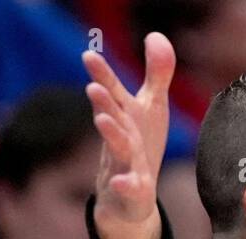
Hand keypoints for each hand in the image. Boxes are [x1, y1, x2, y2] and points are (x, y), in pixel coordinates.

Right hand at [82, 31, 175, 238]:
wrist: (128, 197)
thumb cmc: (138, 145)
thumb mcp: (151, 108)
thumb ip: (156, 74)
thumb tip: (155, 35)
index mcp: (124, 116)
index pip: (113, 93)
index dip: (103, 75)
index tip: (89, 55)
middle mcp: (120, 137)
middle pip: (112, 117)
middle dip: (103, 102)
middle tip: (93, 87)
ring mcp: (124, 164)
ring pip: (118, 148)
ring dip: (111, 134)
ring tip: (102, 121)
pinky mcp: (133, 191)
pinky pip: (130, 188)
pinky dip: (126, 184)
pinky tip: (123, 182)